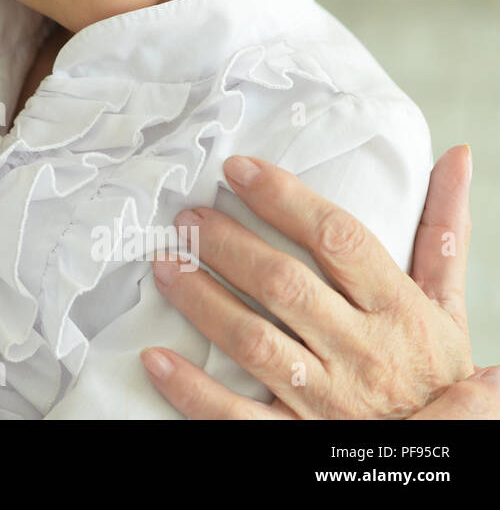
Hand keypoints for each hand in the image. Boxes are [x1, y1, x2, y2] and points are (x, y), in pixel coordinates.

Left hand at [140, 145, 479, 417]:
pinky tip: (155, 357)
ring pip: (254, 342)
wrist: (448, 452)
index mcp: (397, 311)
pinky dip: (192, 389)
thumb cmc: (435, 371)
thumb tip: (454, 157)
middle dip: (229, 245)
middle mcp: (362, 352)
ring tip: (163, 264)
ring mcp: (327, 399)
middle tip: (187, 218)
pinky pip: (237, 416)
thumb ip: (442, 233)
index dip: (285, 198)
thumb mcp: (448, 304)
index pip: (338, 239)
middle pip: (284, 285)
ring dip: (201, 300)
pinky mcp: (297, 438)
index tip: (239, 169)